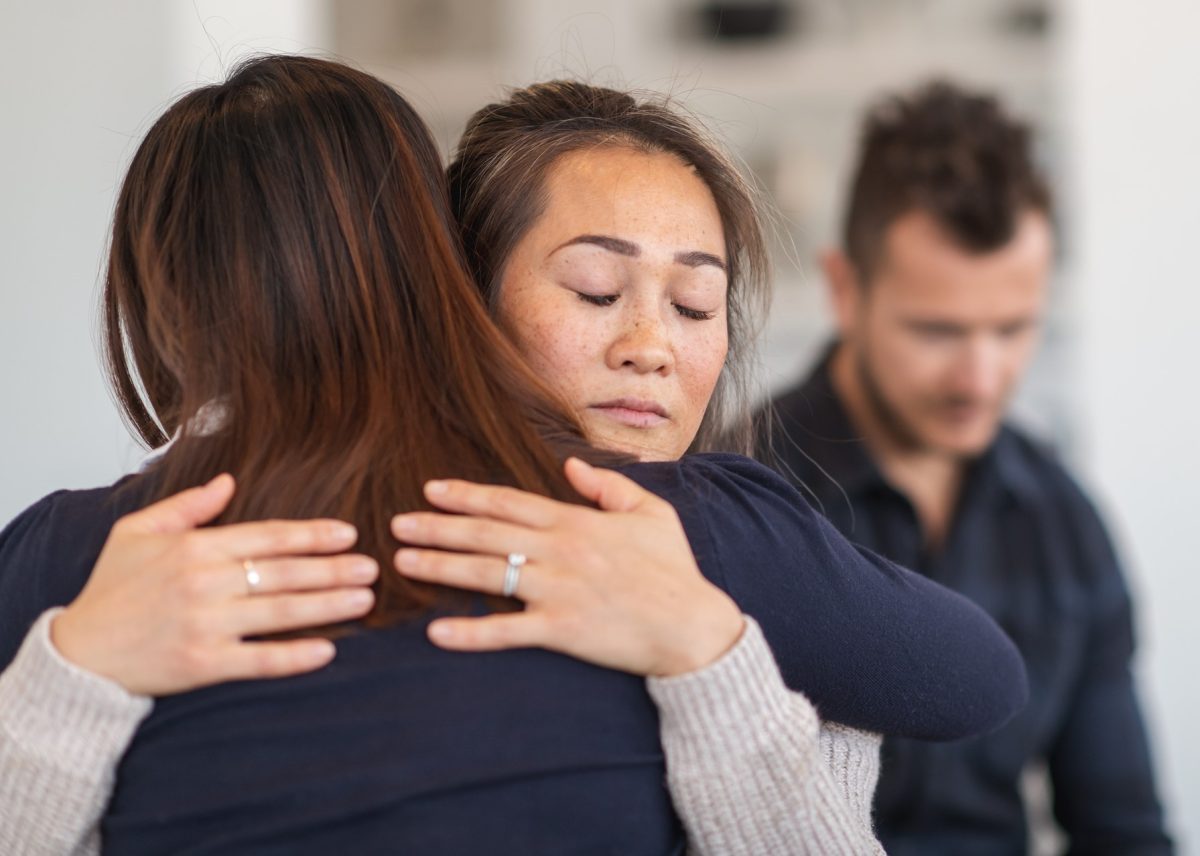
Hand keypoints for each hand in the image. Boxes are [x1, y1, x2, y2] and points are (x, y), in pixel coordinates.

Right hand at [52, 474, 377, 695]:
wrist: (79, 655)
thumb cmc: (111, 591)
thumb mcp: (136, 533)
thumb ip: (187, 505)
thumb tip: (228, 480)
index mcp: (194, 549)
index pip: (268, 537)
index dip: (312, 535)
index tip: (348, 534)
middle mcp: (204, 584)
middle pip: (285, 573)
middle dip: (334, 568)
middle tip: (374, 566)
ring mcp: (206, 626)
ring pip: (281, 612)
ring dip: (329, 605)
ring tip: (365, 598)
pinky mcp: (203, 665)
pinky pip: (260, 659)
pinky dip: (295, 656)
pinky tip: (328, 650)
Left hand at [391, 457, 744, 676]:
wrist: (693, 627)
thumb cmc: (673, 569)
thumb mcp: (651, 512)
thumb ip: (607, 487)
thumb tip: (570, 465)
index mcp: (577, 522)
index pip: (509, 502)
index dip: (467, 495)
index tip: (431, 490)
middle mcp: (560, 552)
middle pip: (487, 534)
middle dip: (438, 526)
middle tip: (395, 524)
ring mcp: (558, 591)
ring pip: (487, 575)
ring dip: (441, 567)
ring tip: (404, 563)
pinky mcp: (562, 631)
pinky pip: (508, 632)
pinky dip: (471, 634)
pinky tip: (436, 632)